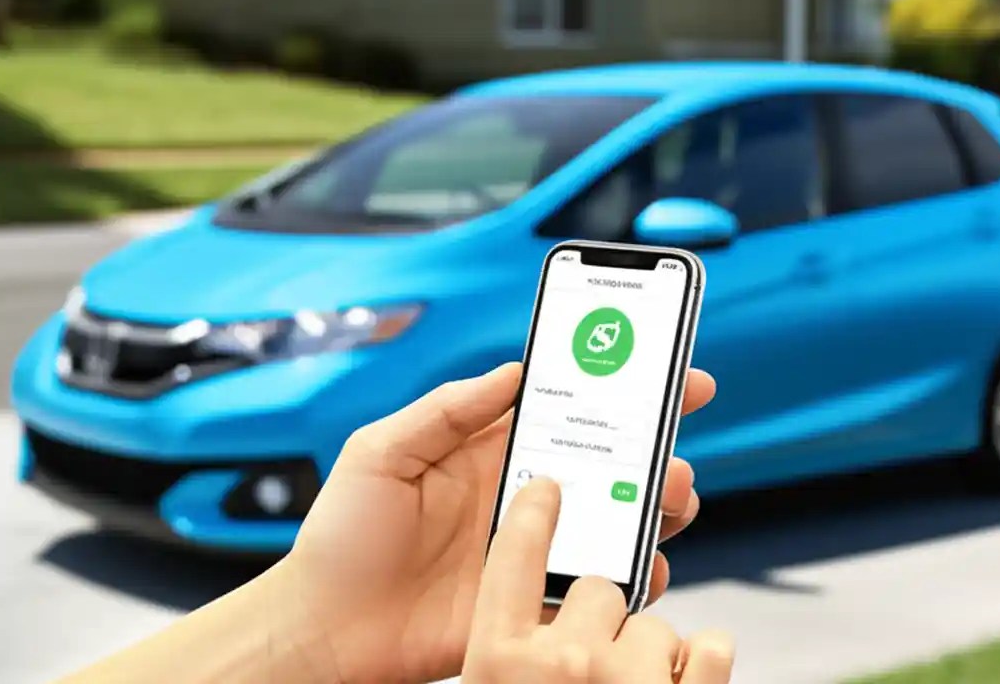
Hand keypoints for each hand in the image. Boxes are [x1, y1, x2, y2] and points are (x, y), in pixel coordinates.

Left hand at [274, 363, 715, 681]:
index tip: (665, 372)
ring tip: (670, 495)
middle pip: (608, 465)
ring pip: (618, 523)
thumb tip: (512, 370)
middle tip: (675, 442)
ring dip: (656, 506)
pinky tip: (642, 563)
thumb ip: (446, 409)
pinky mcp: (536, 604)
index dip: (619, 390)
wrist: (324, 629)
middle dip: (655, 448)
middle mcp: (523, 498)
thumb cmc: (342, 538)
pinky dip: (634, 576)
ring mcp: (535, 552)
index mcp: (490, 453)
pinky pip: (599, 589)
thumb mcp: (380, 452)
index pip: (567, 411)